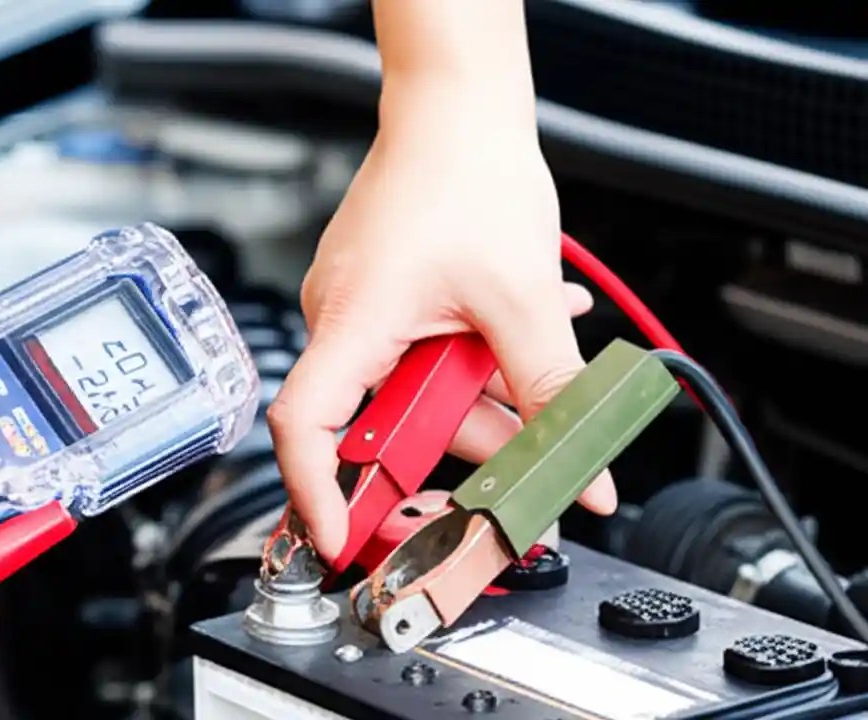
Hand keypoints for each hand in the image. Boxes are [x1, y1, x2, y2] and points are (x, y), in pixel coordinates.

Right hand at [267, 109, 614, 559]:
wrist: (458, 107)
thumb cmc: (468, 174)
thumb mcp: (523, 298)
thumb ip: (551, 390)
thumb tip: (581, 468)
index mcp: (354, 320)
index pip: (307, 426)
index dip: (315, 493)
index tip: (342, 540)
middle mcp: (339, 317)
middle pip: (388, 416)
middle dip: (463, 435)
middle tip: (528, 454)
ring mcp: (356, 305)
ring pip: (415, 384)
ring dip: (481, 387)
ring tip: (539, 364)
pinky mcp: (378, 294)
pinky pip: (419, 349)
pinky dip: (470, 356)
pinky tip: (519, 335)